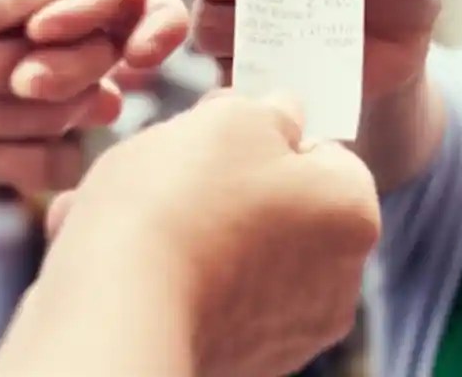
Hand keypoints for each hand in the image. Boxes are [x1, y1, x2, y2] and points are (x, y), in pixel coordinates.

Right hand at [0, 92, 380, 376]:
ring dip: (175, 224)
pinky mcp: (233, 361)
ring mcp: (286, 330)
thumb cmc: (178, 202)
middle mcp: (336, 281)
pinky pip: (195, 296)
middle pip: (274, 203)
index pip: (323, 152)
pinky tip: (107, 253)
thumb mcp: (231, 119)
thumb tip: (282, 112)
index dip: (268, 131)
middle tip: (166, 164)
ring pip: (226, 248)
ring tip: (122, 208)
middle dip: (218, 181)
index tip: (220, 128)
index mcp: (354, 213)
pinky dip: (157, 273)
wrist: (115, 312)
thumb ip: (269, 110)